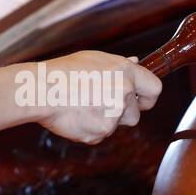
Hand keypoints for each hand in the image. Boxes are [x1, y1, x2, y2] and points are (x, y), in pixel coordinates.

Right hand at [35, 51, 161, 144]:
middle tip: (101, 104)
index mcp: (125, 71)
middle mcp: (123, 91)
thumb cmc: (63, 72)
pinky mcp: (100, 131)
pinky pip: (101, 134)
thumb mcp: (93, 59)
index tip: (140, 100)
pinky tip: (76, 115)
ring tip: (83, 106)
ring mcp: (113, 113)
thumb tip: (136, 63)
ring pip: (117, 125)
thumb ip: (119, 65)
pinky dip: (90, 128)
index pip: (155, 89)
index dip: (147, 97)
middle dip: (123, 113)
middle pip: (136, 114)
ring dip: (106, 120)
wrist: (41, 91)